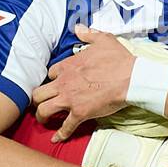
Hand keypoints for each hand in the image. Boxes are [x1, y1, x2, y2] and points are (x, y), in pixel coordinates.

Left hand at [32, 24, 134, 141]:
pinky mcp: (80, 113)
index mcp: (68, 66)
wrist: (131, 77)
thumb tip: (79, 28)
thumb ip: (88, 34)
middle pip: (38, 93)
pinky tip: (55, 139)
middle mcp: (64, 83)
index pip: (50, 73)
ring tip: (43, 120)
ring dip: (41, 116)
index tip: (54, 83)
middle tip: (39, 104)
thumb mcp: (103, 39)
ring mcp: (70, 99)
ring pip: (44, 110)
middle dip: (36, 100)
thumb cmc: (118, 59)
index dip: (51, 79)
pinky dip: (60, 134)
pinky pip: (65, 127)